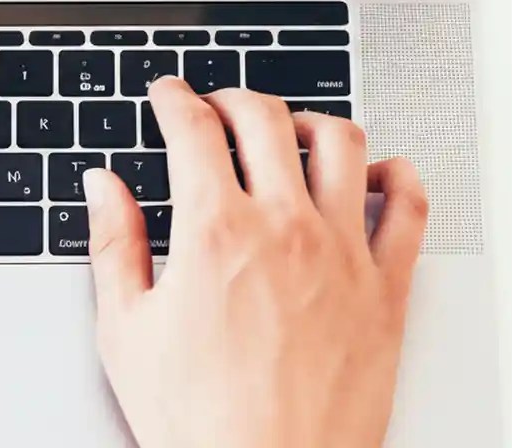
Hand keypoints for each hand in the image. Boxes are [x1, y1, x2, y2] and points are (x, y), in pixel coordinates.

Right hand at [84, 78, 427, 447]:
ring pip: (341, 142)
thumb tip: (103, 188)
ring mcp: (342, 253)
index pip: (192, 128)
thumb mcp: (126, 329)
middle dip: (231, 97)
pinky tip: (374, 173)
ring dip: (307, 121)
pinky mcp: (385, 287)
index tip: (167, 95)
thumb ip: (113, 243)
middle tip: (215, 106)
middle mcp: (283, 228)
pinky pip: (408, 206)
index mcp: (214, 232)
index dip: (172, 98)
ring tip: (287, 133)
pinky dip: (396, 174)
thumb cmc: (200, 420)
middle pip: (264, 118)